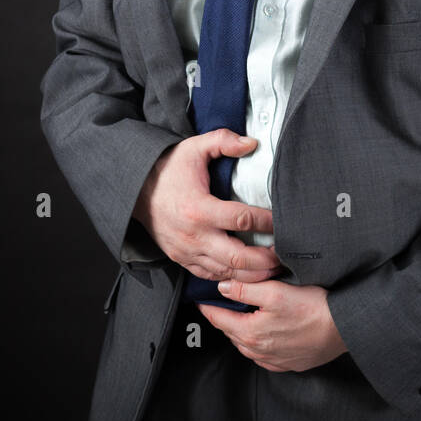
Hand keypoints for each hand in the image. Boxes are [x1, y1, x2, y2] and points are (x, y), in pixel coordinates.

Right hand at [131, 130, 280, 283]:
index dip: (267, 222)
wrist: (135, 190)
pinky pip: (210, 276)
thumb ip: (223, 141)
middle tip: (286, 255)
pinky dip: (232, 279)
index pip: (242, 219)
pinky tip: (248, 274)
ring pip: (227, 273)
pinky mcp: (182, 259)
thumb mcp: (194, 147)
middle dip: (265, 260)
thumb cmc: (168, 169)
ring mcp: (187, 251)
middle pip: (238, 257)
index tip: (282, 220)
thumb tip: (252, 143)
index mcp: (199, 208)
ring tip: (273, 269)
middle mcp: (194, 235)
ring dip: (253, 274)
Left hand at [199, 281, 347, 371]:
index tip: (200, 298)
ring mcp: (273, 360)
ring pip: (246, 344)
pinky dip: (258, 343)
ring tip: (242, 314)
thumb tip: (222, 287)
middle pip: (231, 332)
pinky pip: (263, 355)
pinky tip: (264, 332)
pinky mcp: (287, 363)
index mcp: (250, 333)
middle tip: (222, 301)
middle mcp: (258, 351)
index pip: (218, 319)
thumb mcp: (275, 291)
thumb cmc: (313, 309)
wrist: (343, 329)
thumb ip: (245, 288)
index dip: (207, 306)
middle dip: (224, 316)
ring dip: (241, 330)